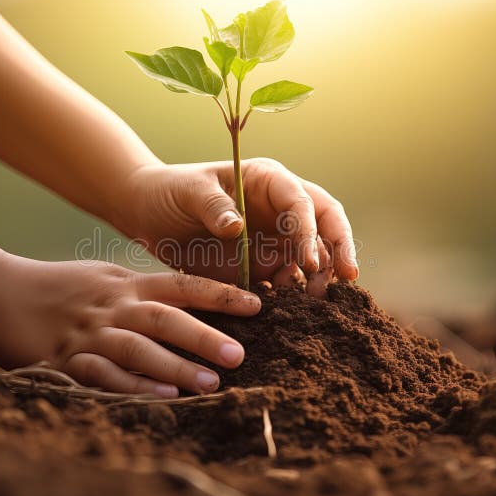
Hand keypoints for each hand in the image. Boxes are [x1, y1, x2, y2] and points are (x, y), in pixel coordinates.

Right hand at [0, 250, 260, 397]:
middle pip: (166, 318)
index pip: (182, 284)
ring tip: (210, 384)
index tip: (258, 305)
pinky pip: (104, 375)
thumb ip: (140, 290)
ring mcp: (90, 332)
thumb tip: (182, 301)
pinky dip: (133, 386)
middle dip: (205, 337)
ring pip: (139, 348)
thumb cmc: (56, 286)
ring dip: (176, 367)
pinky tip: (159, 398)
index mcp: (126, 283)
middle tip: (239, 356)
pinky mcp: (65, 358)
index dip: (221, 295)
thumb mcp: (103, 278)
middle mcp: (113, 305)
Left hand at [115, 160, 357, 295]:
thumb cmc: (170, 191)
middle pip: (325, 226)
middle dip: (339, 250)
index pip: (303, 201)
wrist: (149, 215)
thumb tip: (237, 227)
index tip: (308, 262)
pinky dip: (292, 297)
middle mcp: (280, 209)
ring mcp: (275, 239)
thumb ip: (212, 206)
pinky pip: (287, 282)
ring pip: (313, 257)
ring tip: (316, 304)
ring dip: (320, 278)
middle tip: (347, 280)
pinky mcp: (263, 267)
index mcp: (269, 181)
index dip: (310, 230)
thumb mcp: (187, 191)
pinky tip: (291, 314)